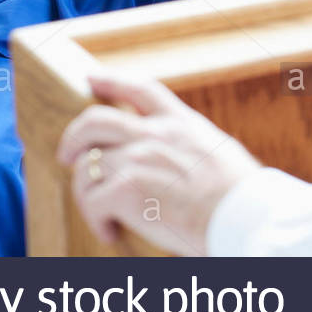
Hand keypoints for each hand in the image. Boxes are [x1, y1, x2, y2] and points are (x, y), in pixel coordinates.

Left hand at [58, 73, 261, 254]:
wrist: (243, 216)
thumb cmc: (238, 195)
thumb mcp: (218, 151)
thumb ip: (190, 145)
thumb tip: (177, 156)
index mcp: (180, 123)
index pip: (140, 89)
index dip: (111, 80)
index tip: (91, 79)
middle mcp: (156, 134)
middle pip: (95, 120)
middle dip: (73, 138)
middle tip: (68, 156)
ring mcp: (139, 158)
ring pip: (86, 166)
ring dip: (87, 191)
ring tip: (102, 212)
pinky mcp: (127, 188)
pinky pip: (91, 200)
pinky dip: (96, 220)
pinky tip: (110, 231)